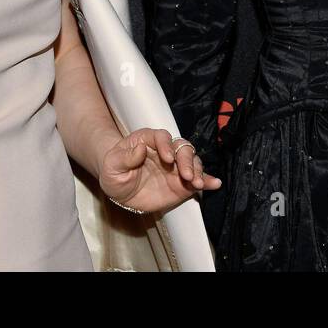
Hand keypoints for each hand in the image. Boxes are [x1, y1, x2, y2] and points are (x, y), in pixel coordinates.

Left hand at [97, 128, 221, 214]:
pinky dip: (207, 180)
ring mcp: (175, 166)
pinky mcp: (182, 183)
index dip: (166, 145)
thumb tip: (140, 149)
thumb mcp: (113, 165)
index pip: (161, 136)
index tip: (167, 158)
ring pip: (192, 161)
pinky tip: (214, 183)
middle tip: (185, 174)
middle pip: (182, 147)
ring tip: (196, 182)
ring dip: (197, 170)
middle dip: (186, 159)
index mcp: (148, 140)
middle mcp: (166, 150)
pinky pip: (197, 179)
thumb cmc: (114, 172)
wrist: (119, 191)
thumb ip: (125, 157)